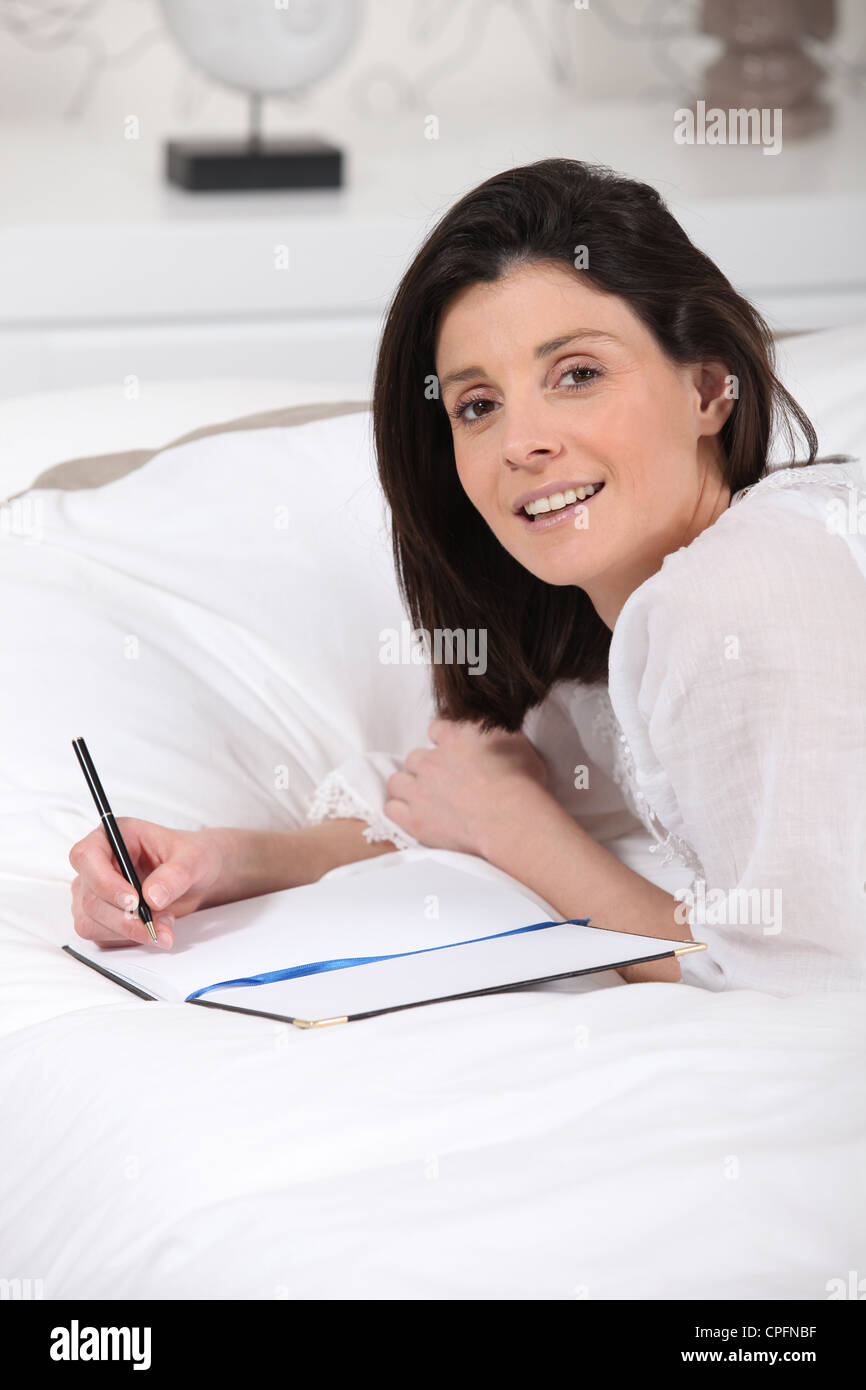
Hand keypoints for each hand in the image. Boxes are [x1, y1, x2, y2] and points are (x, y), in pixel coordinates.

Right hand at [69, 818, 223, 949]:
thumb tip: (152, 897)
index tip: (134, 901)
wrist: (196, 879)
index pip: (86, 856)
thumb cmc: (191, 858)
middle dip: (125, 918)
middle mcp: (98, 863)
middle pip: (89, 897)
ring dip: (129, 932)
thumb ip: (175, 874)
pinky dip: (129, 939)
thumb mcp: (194, 859)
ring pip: (90, 922)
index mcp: (114, 836)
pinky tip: (154, 929)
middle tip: (159, 923)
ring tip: (165, 925)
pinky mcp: (99, 917)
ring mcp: (94, 891)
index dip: (104, 881)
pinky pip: (100, 936)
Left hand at [384, 718, 548, 855]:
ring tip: (424, 799)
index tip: (451, 751)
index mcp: (455, 738)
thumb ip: (494, 730)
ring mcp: (420, 791)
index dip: (442, 740)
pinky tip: (414, 815)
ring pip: (397, 781)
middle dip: (426, 767)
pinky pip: (391, 809)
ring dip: (408, 787)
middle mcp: (432, 761)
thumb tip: (481, 723)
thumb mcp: (516, 743)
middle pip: (414, 758)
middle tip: (442, 782)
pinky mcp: (414, 819)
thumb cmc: (522, 783)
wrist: (511, 819)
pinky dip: (400, 810)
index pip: (436, 728)